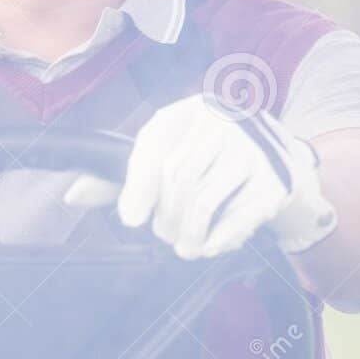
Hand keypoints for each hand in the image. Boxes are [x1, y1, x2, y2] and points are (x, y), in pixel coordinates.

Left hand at [62, 96, 336, 258]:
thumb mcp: (173, 157)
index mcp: (191, 110)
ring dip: (186, 234)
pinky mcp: (277, 182)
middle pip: (176, 178)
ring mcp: (254, 149)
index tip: (130, 220)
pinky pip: (235, 220)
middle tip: (163, 236)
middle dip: (164, 217)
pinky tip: (208, 248)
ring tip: (183, 246)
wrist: (287, 166)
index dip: (136, 186)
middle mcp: (224, 121)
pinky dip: (216, 241)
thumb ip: (124, 177)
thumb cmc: (215, 164)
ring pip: (201, 202)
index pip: (152, 144)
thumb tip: (72, 196)